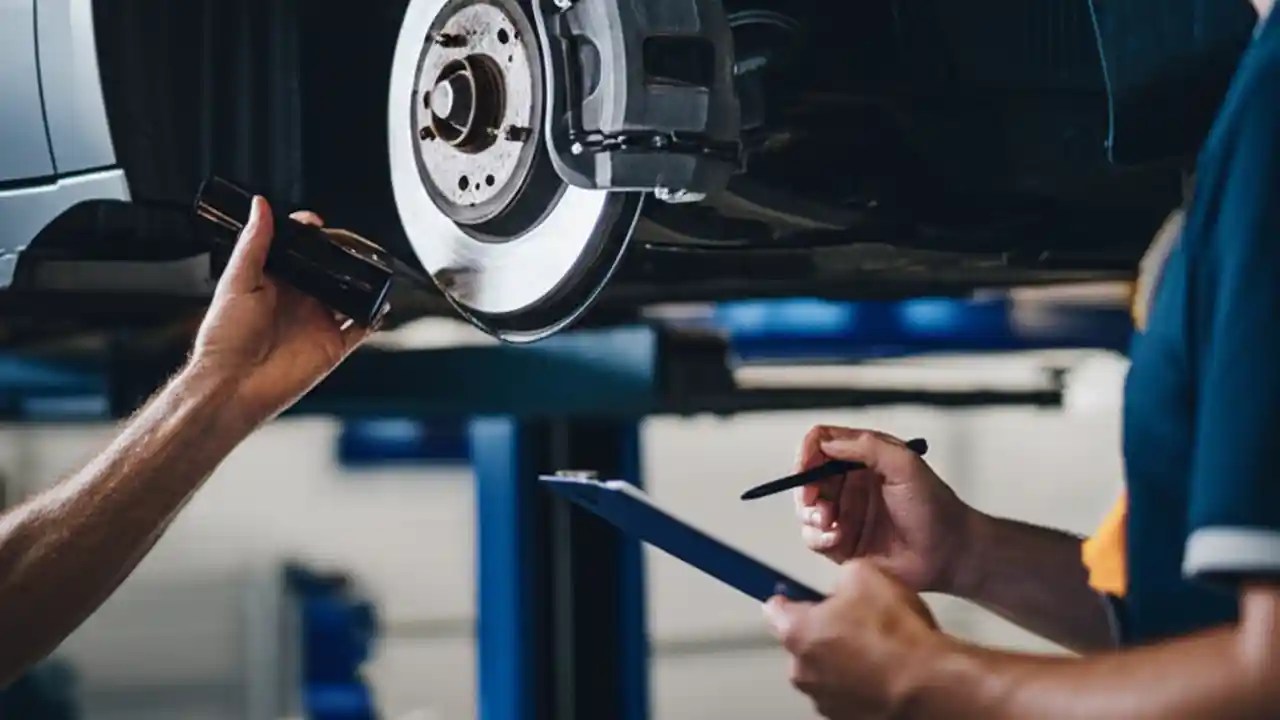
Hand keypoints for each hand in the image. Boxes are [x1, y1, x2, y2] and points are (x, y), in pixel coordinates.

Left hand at [190, 197, 383, 426]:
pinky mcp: (333, 346)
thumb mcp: (237, 282)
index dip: (310, 236)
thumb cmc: (225, 339)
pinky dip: (374, 316)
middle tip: (351, 244)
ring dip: (362, 283)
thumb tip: (260, 206)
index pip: (298, 251)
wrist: (233, 385)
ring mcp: (318, 322)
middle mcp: (298, 301)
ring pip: (349, 296)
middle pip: (329, 271)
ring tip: (371, 268)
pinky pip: (361, 328)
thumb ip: (253, 244)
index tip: (317, 225)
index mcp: (274, 283)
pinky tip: (380, 304)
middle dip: (343, 256)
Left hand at [764, 560, 943, 719]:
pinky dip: (860, 682)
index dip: (789, 597)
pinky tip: (886, 670)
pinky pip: (847, 692)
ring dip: (842, 659)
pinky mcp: (846, 718)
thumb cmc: (893, 633)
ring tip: (878, 647)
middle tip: (855, 619)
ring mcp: (824, 700)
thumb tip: (846, 582)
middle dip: (823, 630)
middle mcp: (802, 671)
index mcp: (796, 632)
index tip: (800, 594)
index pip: (774, 610)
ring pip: (825, 669)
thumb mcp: (866, 574)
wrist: (927, 685)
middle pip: (803, 642)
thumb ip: (843, 576)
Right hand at [793, 427, 983, 593]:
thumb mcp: (906, 465)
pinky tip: (837, 539)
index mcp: (863, 458)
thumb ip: (868, 447)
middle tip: (814, 500)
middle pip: (806, 476)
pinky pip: (813, 537)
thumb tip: (827, 443)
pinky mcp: (841, 543)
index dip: (807, 452)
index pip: (821, 444)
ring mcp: (844, 513)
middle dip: (805, 488)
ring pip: (806, 508)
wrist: (949, 554)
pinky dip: (818, 538)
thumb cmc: (935, 507)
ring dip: (811, 515)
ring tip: (831, 523)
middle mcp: (849, 483)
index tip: (806, 466)